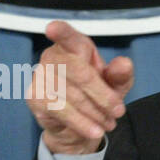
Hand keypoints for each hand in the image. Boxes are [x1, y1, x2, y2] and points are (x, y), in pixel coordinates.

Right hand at [29, 21, 134, 154]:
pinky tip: (94, 130)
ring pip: (71, 94)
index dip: (60, 32)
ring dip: (95, 112)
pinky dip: (81, 122)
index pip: (67, 35)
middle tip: (118, 110)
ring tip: (109, 123)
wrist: (78, 126)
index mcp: (74, 45)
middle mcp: (53, 56)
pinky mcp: (35, 97)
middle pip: (78, 71)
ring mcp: (40, 76)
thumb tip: (124, 64)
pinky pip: (60, 110)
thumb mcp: (115, 84)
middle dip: (102, 94)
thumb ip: (120, 74)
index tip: (52, 29)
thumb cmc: (96, 94)